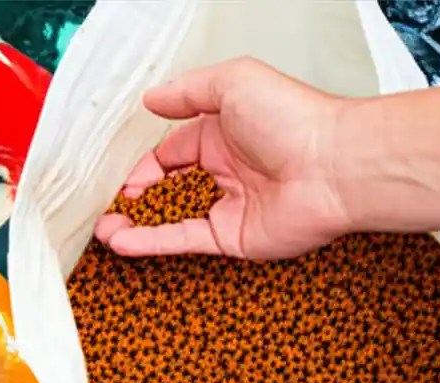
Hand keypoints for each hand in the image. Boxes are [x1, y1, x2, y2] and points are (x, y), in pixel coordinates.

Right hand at [94, 57, 355, 259]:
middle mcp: (225, 170)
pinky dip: (151, 242)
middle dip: (134, 197)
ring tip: (104, 229)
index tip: (121, 174)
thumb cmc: (294, 118)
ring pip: (171, 218)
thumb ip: (187, 91)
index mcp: (224, 134)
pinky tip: (122, 242)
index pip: (171, 151)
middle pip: (168, 187)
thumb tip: (152, 98)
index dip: (143, 163)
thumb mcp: (233, 82)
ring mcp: (228, 206)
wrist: (335, 166)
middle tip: (109, 204)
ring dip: (135, 224)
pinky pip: (184, 240)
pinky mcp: (232, 237)